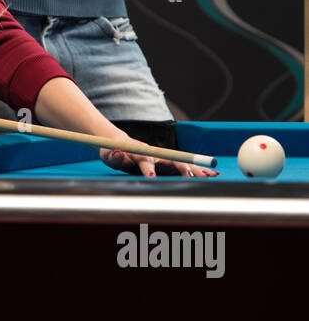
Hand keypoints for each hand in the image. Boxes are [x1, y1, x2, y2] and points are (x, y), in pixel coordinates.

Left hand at [99, 146, 216, 178]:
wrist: (118, 142)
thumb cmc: (111, 150)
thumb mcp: (107, 155)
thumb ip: (113, 156)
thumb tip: (118, 153)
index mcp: (139, 152)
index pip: (144, 159)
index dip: (148, 168)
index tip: (151, 177)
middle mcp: (154, 153)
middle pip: (170, 159)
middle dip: (182, 167)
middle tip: (192, 177)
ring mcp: (161, 157)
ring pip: (180, 162)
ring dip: (195, 168)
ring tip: (211, 174)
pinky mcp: (165, 163)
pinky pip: (182, 167)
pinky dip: (196, 170)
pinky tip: (210, 174)